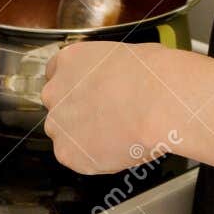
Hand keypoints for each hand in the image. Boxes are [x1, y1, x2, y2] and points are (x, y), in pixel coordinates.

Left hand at [41, 38, 169, 174]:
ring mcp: (58, 124)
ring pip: (66, 134)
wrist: (158, 104)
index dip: (77, 86)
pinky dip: (95, 158)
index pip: (58, 73)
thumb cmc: (151, 77)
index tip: (90, 93)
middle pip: (60, 105)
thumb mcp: (127, 55)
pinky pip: (78, 158)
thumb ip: (108, 69)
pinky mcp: (67, 153)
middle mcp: (55, 91)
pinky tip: (117, 147)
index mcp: (69, 60)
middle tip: (108, 116)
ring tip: (117, 134)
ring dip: (85, 137)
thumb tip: (120, 77)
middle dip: (80, 112)